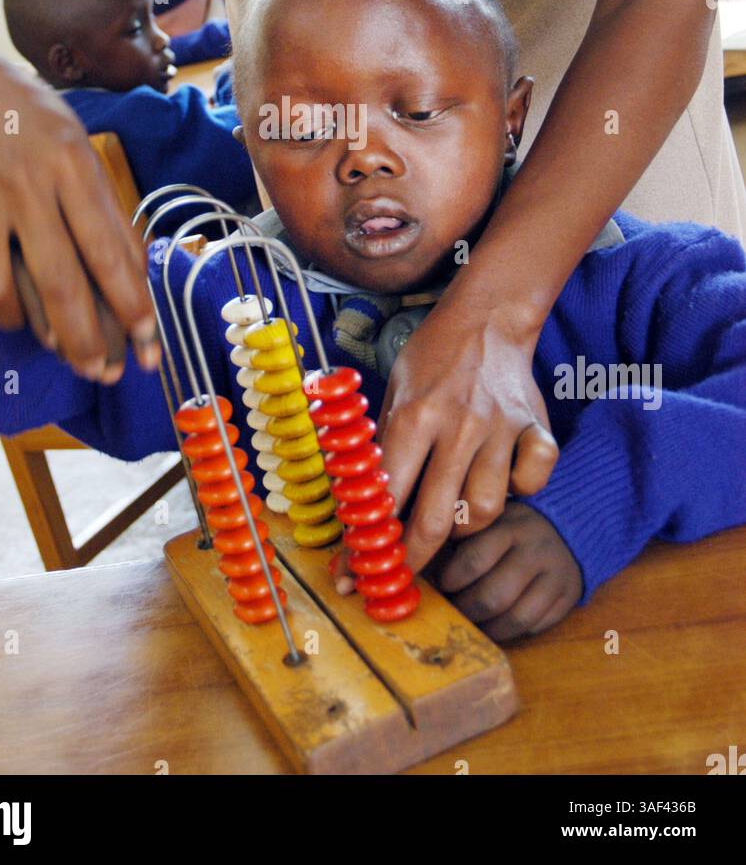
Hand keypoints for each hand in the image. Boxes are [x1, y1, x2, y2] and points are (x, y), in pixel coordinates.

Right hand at [0, 52, 158, 379]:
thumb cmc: (41, 131)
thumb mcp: (85, 157)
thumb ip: (109, 217)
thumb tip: (137, 286)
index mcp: (72, 167)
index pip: (108, 250)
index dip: (130, 304)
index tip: (148, 344)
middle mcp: (25, 184)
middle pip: (58, 281)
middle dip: (85, 340)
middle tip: (101, 373)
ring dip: (29, 328)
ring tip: (49, 339)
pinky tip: (9, 303)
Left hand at [378, 292, 558, 570]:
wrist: (488, 318)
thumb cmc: (433, 358)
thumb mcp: (393, 392)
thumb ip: (383, 446)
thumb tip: (356, 504)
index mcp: (415, 416)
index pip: (387, 494)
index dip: (367, 541)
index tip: (355, 572)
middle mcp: (459, 426)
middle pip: (435, 518)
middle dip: (414, 558)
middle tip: (403, 572)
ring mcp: (501, 429)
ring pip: (484, 510)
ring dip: (463, 525)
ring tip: (450, 514)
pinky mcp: (535, 428)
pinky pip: (534, 481)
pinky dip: (520, 492)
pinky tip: (504, 482)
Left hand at [430, 502, 581, 641]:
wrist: (566, 527)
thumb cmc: (510, 526)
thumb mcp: (488, 518)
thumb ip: (459, 536)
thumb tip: (418, 563)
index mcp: (511, 525)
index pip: (474, 560)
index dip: (450, 580)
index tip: (440, 583)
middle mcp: (537, 550)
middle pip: (494, 596)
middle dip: (465, 610)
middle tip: (452, 609)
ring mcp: (557, 576)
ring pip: (517, 618)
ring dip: (487, 628)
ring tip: (471, 621)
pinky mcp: (569, 597)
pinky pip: (535, 627)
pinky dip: (511, 632)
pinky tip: (496, 623)